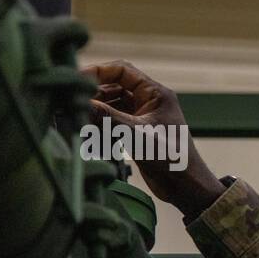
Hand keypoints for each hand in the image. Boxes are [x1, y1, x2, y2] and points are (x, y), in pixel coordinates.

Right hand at [81, 60, 226, 219]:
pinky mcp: (136, 133)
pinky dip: (101, 127)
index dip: (97, 71)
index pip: (122, 70)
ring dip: (95, 113)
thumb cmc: (171, 158)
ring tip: (80, 123)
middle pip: (112, 87)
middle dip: (93, 96)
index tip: (75, 80)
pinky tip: (92, 137)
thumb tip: (79, 102)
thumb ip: (107, 118)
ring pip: (110, 106)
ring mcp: (142, 117)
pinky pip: (113, 122)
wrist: (186, 187)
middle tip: (72, 105)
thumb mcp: (137, 135)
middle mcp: (148, 101)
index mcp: (155, 94)